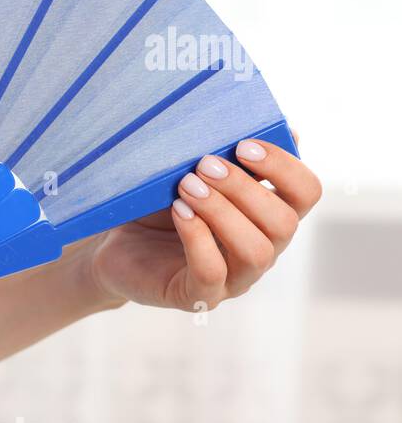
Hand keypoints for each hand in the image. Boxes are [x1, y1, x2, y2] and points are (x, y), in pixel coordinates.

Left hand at [88, 136, 321, 311]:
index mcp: (269, 215)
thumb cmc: (161, 205)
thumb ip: (233, 155)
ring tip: (186, 186)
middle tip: (204, 164)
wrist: (116, 243)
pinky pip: (212, 272)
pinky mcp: (199, 295)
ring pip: (255, 251)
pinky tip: (179, 211)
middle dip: (245, 188)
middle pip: (283, 223)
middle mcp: (262, 249)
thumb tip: (286, 127)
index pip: (306, 192)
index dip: (284, 167)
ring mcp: (234, 278)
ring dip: (222, 212)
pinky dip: (197, 237)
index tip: (244, 145)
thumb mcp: (193, 173)